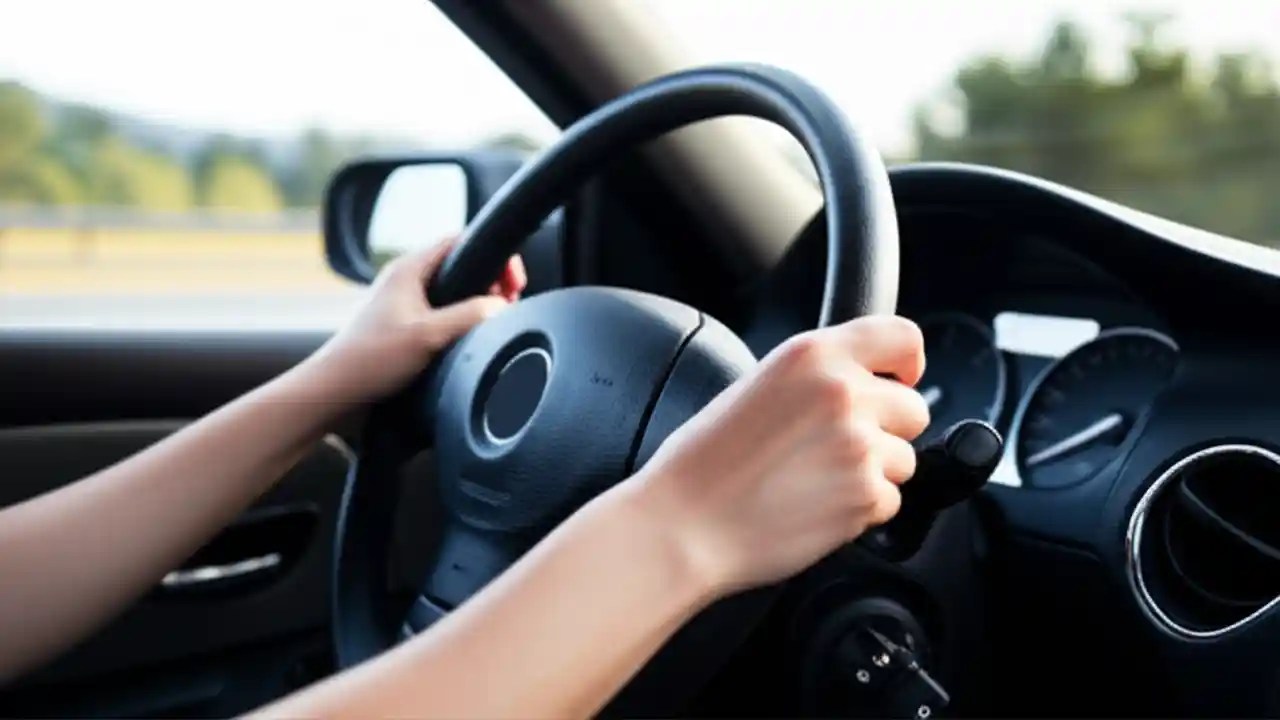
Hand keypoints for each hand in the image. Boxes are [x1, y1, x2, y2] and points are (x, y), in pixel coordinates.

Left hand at [308, 239, 526, 405]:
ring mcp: (404, 303)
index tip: (512, 281)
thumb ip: (469, 315)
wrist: (335, 391)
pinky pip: (443, 313)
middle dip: (491, 281)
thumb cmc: (370, 360)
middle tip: (509, 302)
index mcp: (409, 269)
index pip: (461, 241)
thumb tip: (502, 306)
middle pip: (461, 265)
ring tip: (494, 320)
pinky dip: (462, 319)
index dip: (494, 256)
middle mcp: (406, 280)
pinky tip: (470, 338)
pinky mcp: (404, 326)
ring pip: (453, 291)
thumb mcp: (428, 335)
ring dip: (477, 303)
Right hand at [628, 316, 929, 597]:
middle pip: (913, 409)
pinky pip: (889, 502)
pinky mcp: (865, 495)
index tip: (900, 380)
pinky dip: (860, 510)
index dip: (907, 363)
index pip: (902, 338)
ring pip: (903, 460)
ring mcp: (859, 445)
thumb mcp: (757, 385)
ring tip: (815, 482)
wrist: (684, 523)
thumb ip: (816, 378)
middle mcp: (843, 393)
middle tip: (838, 449)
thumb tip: (863, 386)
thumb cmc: (704, 463)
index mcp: (813, 355)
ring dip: (872, 474)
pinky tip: (814, 507)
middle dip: (886, 431)